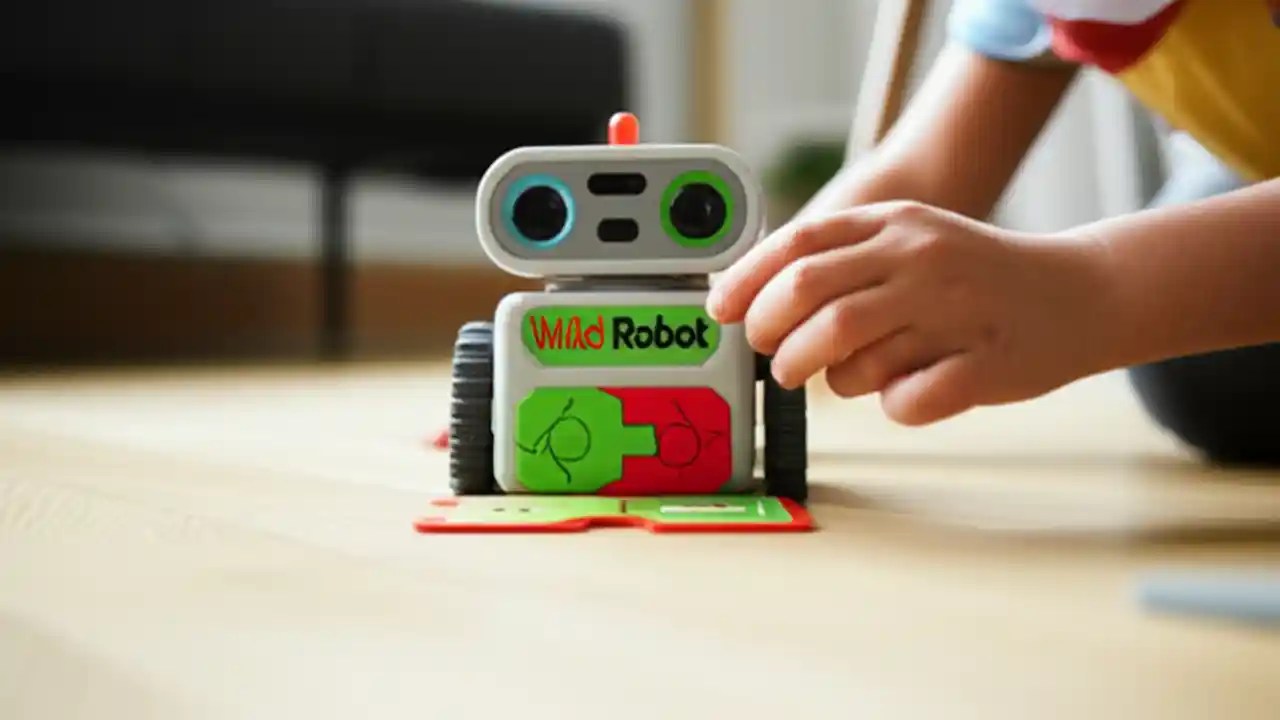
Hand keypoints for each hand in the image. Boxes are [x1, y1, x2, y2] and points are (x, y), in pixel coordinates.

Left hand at [707, 201, 1113, 424]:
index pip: (799, 243)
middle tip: (773, 357)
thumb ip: (845, 259)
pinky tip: (906, 390)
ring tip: (828, 378)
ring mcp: (953, 311)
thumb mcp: (912, 240)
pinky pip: (906, 401)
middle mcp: (920, 258)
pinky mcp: (983, 365)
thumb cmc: (977, 276)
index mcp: (896, 222)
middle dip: (772, 335)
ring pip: (848, 355)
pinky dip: (892, 404)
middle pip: (809, 296)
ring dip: (824, 376)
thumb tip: (756, 299)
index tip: (721, 311)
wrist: (1083, 293)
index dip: (748, 280)